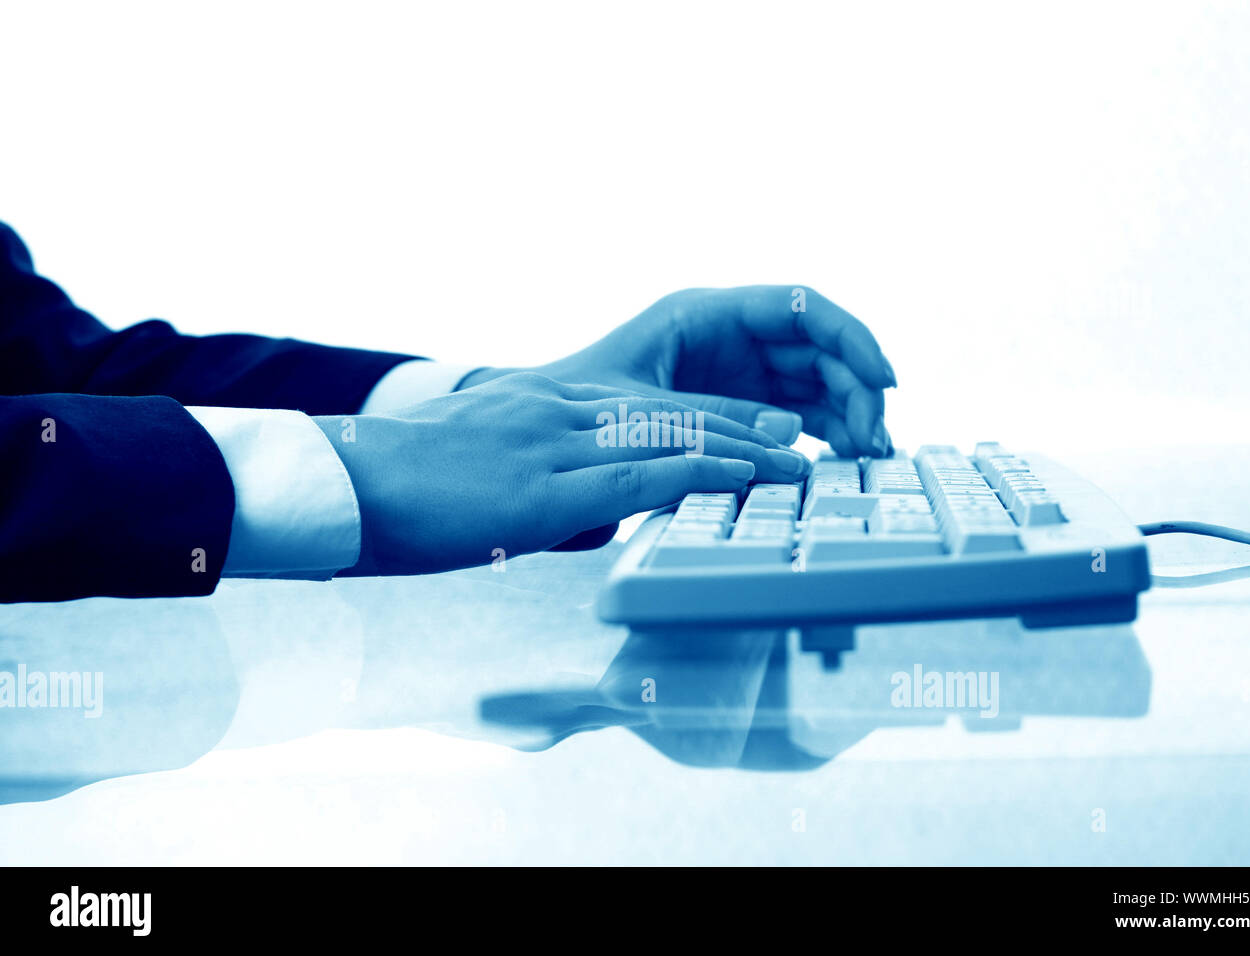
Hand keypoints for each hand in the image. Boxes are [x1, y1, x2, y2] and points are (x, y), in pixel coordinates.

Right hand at [316, 372, 810, 574]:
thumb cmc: (404, 484)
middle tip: (795, 433)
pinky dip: (695, 474)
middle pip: (669, 413)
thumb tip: (564, 504)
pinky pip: (636, 476)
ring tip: (791, 463)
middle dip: (738, 424)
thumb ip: (532, 469)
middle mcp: (559, 411)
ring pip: (667, 439)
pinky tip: (737, 479)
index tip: (753, 422)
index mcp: (544, 403)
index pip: (644, 404)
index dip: (706, 414)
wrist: (350, 479)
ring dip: (736, 450)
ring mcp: (554, 443)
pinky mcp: (544, 486)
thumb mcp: (482, 460)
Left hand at [460, 286, 895, 457]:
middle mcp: (729, 335)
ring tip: (866, 458)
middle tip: (873, 441)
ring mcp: (736, 370)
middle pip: (818, 348)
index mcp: (705, 313)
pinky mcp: (736, 405)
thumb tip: (789, 435)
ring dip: (848, 414)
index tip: (885, 379)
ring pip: (815, 381)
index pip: (802, 307)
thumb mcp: (646, 409)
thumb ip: (715, 418)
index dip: (851, 338)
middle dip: (857, 387)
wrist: (536, 437)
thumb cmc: (575, 406)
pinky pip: (797, 410)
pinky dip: (824, 432)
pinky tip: (839, 460)